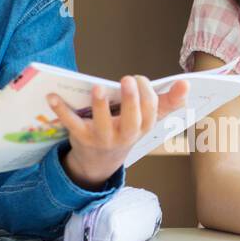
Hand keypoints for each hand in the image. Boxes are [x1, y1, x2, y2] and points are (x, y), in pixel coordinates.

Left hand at [50, 75, 189, 188]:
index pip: (150, 111)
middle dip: (131, 101)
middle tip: (128, 80)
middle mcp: (125, 135)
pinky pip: (71, 124)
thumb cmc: (125, 129)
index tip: (138, 79)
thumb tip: (187, 84)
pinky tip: (52, 96)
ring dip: (100, 106)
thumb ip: (167, 101)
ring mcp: (103, 138)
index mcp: (142, 128)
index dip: (146, 94)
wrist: (99, 161)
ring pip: (103, 124)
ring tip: (98, 88)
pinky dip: (60, 110)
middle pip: (132, 120)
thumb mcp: (146, 118)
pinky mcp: (81, 137)